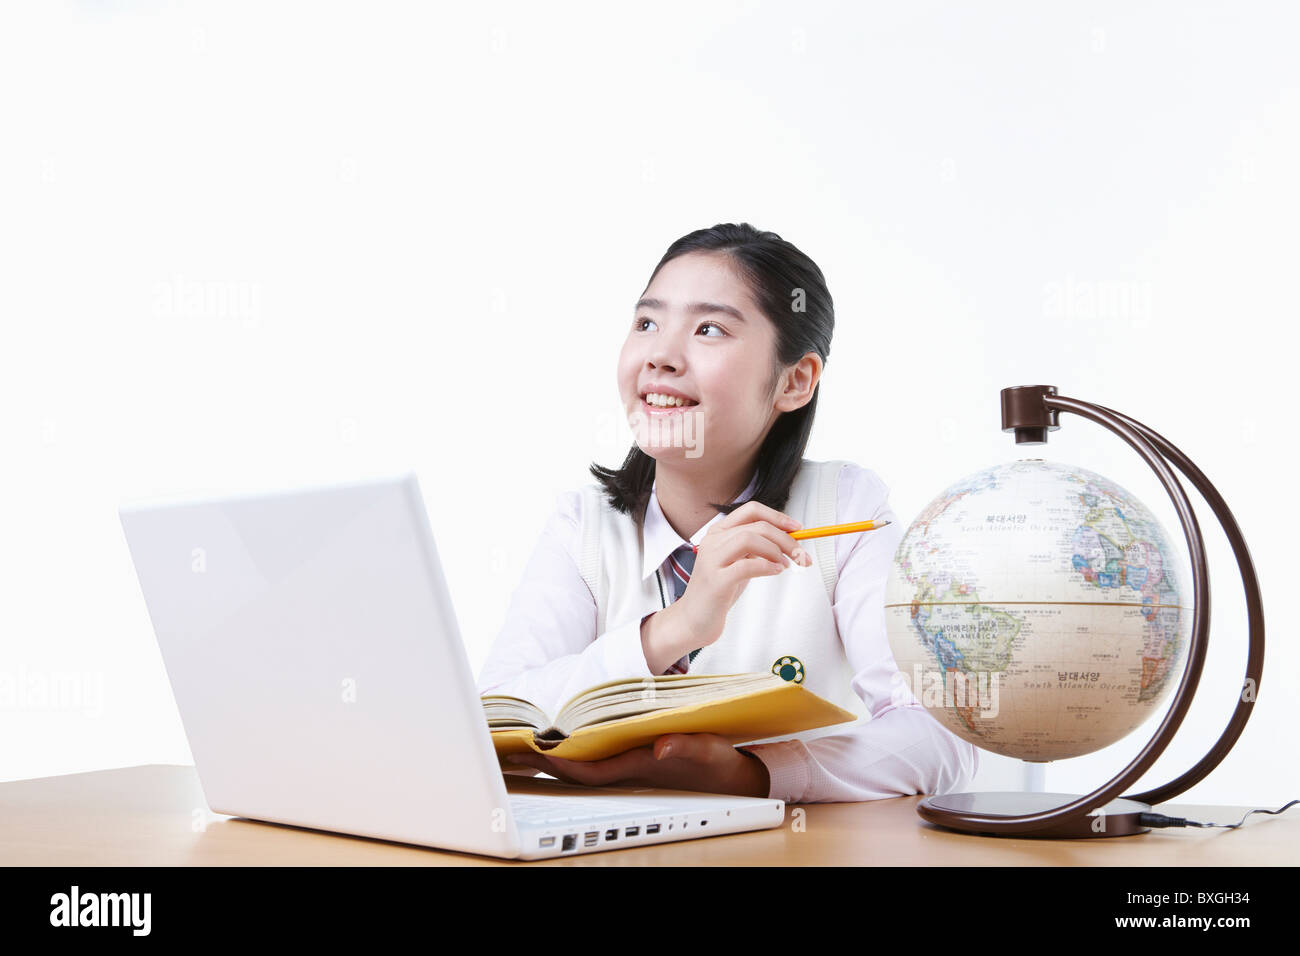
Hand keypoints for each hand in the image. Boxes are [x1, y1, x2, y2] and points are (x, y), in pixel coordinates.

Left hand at [503, 734, 770, 797]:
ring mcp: (628, 768)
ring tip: (522, 746)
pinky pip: (595, 762)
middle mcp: (628, 770)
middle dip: (545, 762)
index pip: (591, 769)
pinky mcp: (633, 763)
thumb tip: (661, 745)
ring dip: (554, 759)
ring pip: (583, 767)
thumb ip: (686, 745)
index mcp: (640, 766)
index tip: (537, 750)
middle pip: (578, 769)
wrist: (736, 778)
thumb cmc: (720, 762)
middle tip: (512, 750)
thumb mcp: (708, 749)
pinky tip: (557, 745)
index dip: (563, 762)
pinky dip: (573, 754)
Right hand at [675, 500, 812, 647]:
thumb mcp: (738, 562)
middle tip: (801, 554)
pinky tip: (776, 572)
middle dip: (785, 538)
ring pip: (749, 539)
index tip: (798, 529)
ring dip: (775, 550)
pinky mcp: (716, 581)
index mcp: (718, 532)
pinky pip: (745, 566)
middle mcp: (713, 541)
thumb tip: (789, 540)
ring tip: (785, 565)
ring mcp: (712, 560)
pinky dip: (766, 567)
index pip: (751, 510)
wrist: (694, 620)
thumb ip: (756, 548)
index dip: (778, 516)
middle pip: (757, 526)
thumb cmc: (719, 591)